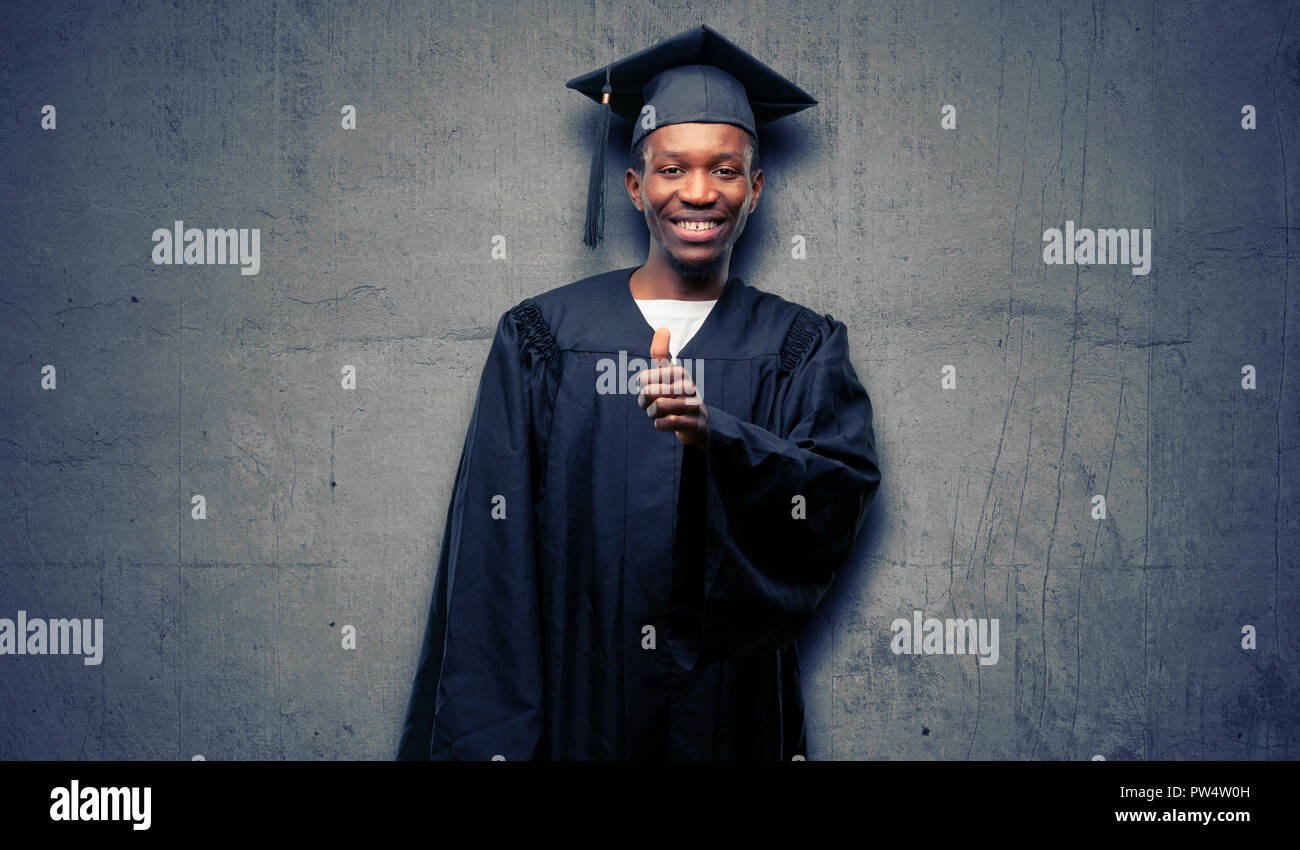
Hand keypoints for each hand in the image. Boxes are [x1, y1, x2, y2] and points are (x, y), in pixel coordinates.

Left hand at [637, 327, 708, 447]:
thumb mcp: (668, 373)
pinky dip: (661, 425)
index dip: (641, 388)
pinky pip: (666, 422)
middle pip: (648, 392)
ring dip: (653, 415)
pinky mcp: (692, 421)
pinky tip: (667, 423)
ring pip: (657, 407)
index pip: (643, 378)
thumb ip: (661, 353)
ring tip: (661, 414)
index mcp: (678, 371)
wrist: (698, 423)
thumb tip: (663, 328)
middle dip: (645, 404)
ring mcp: (691, 403)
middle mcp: (687, 384)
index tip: (651, 391)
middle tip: (654, 406)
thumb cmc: (677, 396)